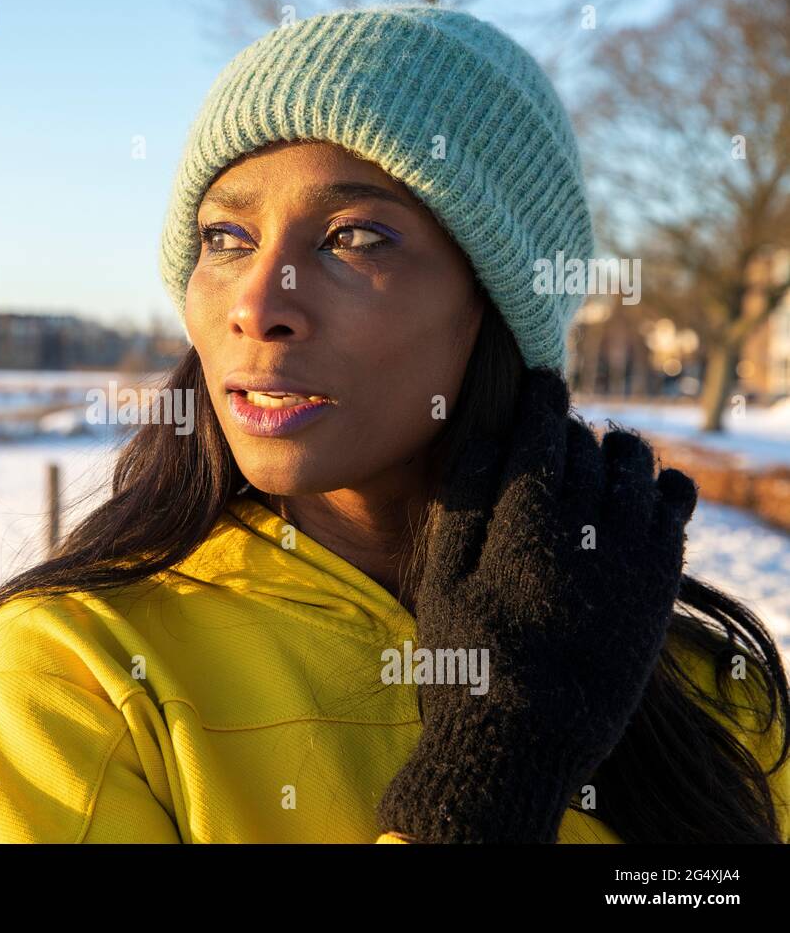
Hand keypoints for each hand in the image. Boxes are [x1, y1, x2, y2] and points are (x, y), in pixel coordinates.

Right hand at [376, 367, 697, 842]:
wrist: (524, 738)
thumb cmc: (467, 656)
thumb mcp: (443, 578)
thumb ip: (464, 501)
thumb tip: (483, 432)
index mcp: (527, 520)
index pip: (544, 432)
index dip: (541, 399)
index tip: (539, 380)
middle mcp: (588, 527)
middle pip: (586, 447)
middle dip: (569, 429)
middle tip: (555, 429)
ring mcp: (631, 555)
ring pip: (636, 468)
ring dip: (616, 448)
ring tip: (600, 450)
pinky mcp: (659, 584)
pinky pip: (674, 509)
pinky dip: (663, 484)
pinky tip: (645, 488)